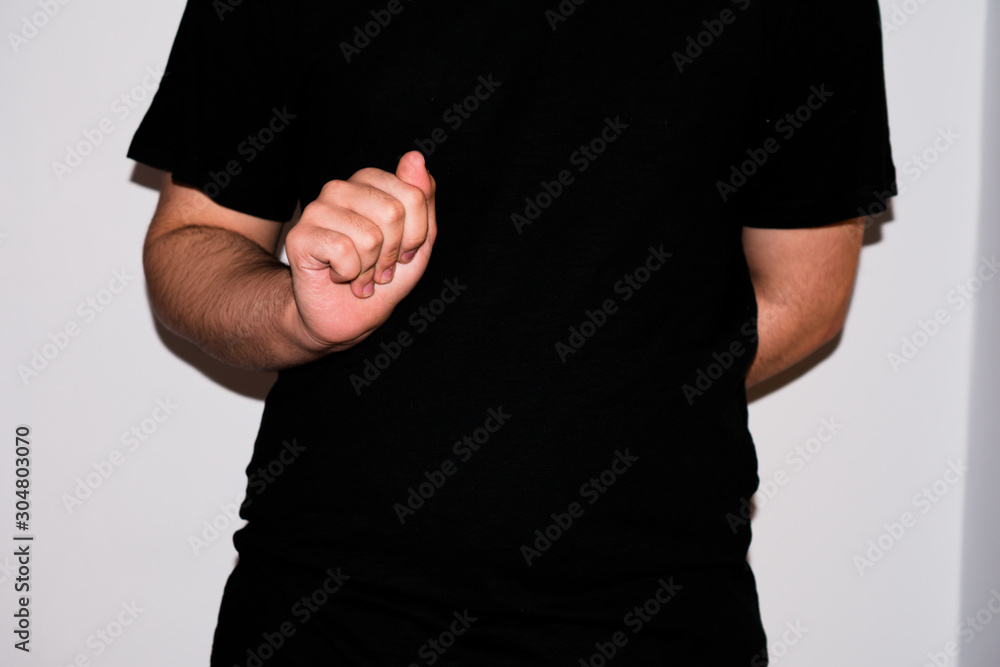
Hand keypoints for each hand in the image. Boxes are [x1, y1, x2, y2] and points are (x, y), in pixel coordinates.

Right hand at [284, 150, 436, 351]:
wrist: (344, 316)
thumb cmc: (380, 277)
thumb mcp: (417, 241)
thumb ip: (422, 200)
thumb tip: (414, 156)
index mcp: (370, 183)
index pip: (414, 195)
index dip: (416, 236)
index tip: (403, 253)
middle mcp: (341, 188)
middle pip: (393, 213)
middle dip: (393, 253)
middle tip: (378, 267)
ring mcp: (317, 209)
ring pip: (370, 236)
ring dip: (370, 268)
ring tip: (359, 274)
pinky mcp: (300, 235)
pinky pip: (344, 252)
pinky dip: (350, 275)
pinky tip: (340, 277)